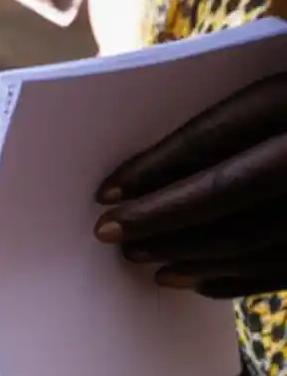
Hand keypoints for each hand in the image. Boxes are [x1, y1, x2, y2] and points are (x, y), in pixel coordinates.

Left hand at [95, 73, 286, 297]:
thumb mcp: (269, 93)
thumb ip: (222, 127)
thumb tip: (142, 175)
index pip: (213, 139)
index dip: (154, 170)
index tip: (107, 194)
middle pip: (227, 193)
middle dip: (162, 219)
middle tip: (110, 235)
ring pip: (257, 239)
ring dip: (190, 255)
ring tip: (143, 260)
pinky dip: (236, 280)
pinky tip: (195, 282)